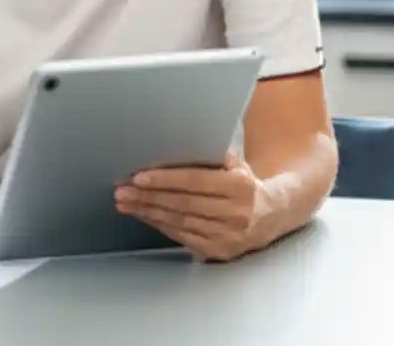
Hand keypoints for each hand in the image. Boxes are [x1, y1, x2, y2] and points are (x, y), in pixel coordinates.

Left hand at [115, 150, 272, 261]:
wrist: (271, 216)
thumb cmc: (244, 184)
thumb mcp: (237, 164)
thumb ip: (211, 155)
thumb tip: (174, 142)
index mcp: (240, 187)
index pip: (194, 181)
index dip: (164, 179)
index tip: (138, 177)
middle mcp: (236, 213)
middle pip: (182, 204)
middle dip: (148, 197)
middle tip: (122, 190)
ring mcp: (227, 235)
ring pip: (179, 222)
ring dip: (148, 212)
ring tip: (126, 203)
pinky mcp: (218, 251)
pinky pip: (182, 236)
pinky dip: (159, 225)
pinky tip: (144, 215)